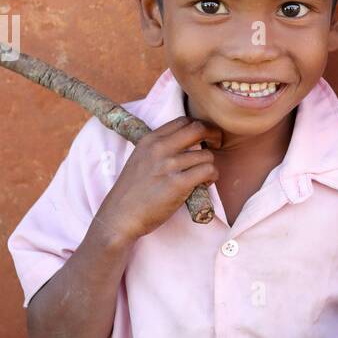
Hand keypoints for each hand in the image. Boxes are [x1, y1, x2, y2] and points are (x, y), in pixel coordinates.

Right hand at [95, 116, 221, 242]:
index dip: (200, 126)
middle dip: (213, 135)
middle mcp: (159, 148)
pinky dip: (212, 177)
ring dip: (210, 165)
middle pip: (198, 129)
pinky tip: (204, 183)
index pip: (183, 121)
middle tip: (216, 145)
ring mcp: (169, 165)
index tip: (205, 136)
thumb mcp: (140, 159)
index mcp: (150, 140)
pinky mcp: (178, 184)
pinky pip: (208, 171)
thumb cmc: (131, 192)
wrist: (120, 215)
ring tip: (203, 176)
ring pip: (207, 155)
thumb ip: (158, 148)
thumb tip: (185, 143)